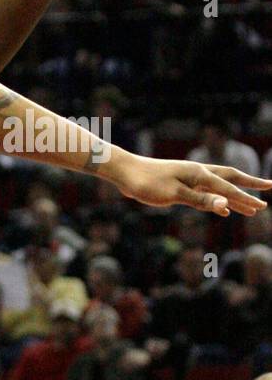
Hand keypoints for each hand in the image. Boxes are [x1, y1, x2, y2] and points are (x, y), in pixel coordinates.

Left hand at [111, 151, 271, 216]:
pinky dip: (220, 198)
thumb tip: (226, 204)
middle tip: (270, 188)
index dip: (246, 197)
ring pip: (220, 185)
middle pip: (230, 178)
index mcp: (198, 174)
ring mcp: (189, 177)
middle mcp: (197, 173)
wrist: (124, 171)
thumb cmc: (146, 182)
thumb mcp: (173, 194)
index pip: (228, 187)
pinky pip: (208, 191)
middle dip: (250, 185)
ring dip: (237, 194)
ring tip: (254, 205)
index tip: (263, 206)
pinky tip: (224, 208)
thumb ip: (200, 200)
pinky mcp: (180, 183)